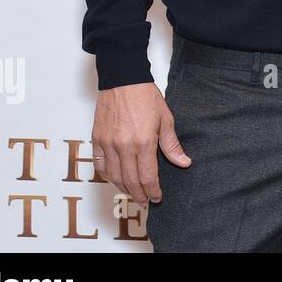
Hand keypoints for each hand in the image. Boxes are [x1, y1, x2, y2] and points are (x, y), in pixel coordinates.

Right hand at [92, 82, 190, 206]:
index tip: (157, 197)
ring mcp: (108, 144)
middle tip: (145, 201)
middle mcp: (123, 147)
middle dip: (139, 194)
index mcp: (143, 143)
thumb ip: (172, 145)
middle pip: (130, 180)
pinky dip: (107, 175)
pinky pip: (100, 165)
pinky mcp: (97, 139)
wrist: (123, 80)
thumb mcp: (166, 119)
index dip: (153, 191)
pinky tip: (115, 178)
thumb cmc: (146, 97)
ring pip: (113, 176)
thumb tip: (184, 162)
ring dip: (123, 188)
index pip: (148, 177)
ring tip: (132, 192)